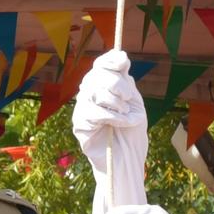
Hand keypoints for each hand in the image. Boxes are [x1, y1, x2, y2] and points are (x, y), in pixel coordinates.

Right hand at [71, 50, 148, 173]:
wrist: (128, 158)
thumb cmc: (131, 131)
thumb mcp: (134, 101)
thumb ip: (125, 80)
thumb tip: (120, 55)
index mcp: (104, 87)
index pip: (100, 65)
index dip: (109, 60)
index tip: (123, 62)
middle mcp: (90, 94)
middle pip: (97, 75)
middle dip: (117, 84)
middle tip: (128, 98)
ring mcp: (82, 108)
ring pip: (93, 91)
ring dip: (114, 102)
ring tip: (124, 115)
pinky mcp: (79, 124)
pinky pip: (91, 111)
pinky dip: (109, 116)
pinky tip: (118, 124)